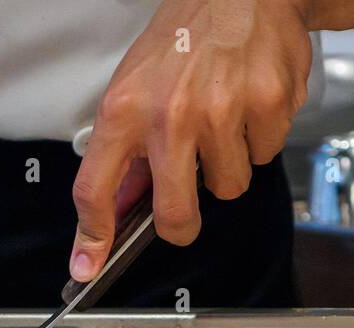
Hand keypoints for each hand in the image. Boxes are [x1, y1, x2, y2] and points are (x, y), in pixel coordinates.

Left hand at [69, 0, 313, 280]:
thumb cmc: (184, 35)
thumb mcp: (134, 86)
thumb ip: (127, 150)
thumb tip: (121, 205)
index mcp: (124, 110)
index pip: (95, 189)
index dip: (92, 237)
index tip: (88, 266)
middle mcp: (169, 115)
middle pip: (175, 216)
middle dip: (181, 224)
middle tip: (184, 207)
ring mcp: (220, 113)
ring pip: (229, 188)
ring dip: (227, 165)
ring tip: (222, 121)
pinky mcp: (266, 106)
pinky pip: (264, 154)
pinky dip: (259, 137)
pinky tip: (248, 103)